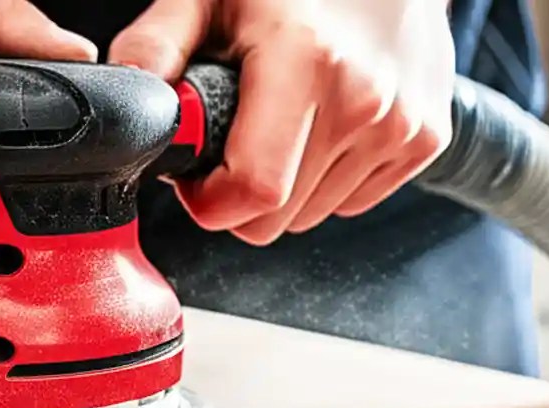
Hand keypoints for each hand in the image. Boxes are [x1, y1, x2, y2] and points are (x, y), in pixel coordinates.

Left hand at [109, 0, 454, 245]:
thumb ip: (157, 45)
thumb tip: (123, 100)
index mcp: (306, 62)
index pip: (254, 191)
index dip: (209, 202)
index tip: (196, 178)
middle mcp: (364, 100)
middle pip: (277, 220)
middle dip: (238, 200)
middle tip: (230, 147)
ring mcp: (401, 125)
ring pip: (311, 217)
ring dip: (283, 189)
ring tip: (278, 128)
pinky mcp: (425, 140)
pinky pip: (351, 202)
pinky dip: (325, 181)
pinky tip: (320, 130)